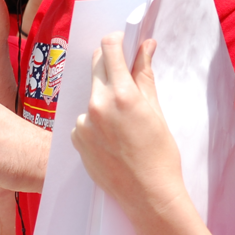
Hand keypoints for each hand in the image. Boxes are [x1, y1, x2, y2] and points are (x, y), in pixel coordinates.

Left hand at [70, 35, 202, 233]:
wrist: (148, 195)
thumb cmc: (160, 154)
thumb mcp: (156, 110)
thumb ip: (145, 74)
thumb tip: (146, 46)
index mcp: (122, 95)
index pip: (109, 49)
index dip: (116, 40)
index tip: (121, 40)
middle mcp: (98, 105)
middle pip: (97, 66)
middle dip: (110, 65)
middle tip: (125, 76)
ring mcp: (83, 122)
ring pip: (92, 93)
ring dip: (104, 96)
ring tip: (123, 122)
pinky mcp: (75, 137)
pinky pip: (84, 117)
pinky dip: (95, 119)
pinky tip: (112, 137)